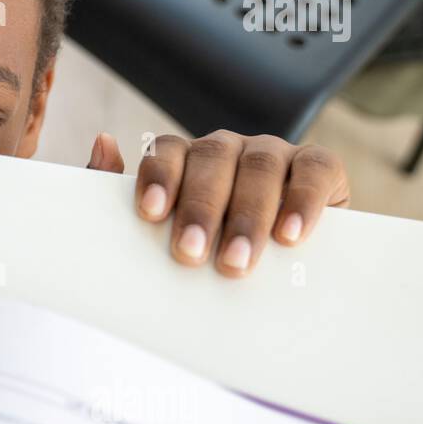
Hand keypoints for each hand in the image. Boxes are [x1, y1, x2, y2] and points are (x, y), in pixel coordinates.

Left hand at [87, 130, 349, 276]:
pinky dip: (303, 200)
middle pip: (212, 159)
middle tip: (191, 253)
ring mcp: (273, 154)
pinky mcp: (319, 168)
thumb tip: (103, 144)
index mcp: (186, 160)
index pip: (167, 151)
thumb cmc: (206, 249)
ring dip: (248, 215)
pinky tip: (290, 235)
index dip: (159, 177)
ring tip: (237, 260)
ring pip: (259, 166)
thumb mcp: (161, 234)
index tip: (151, 213)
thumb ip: (120, 195)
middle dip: (201, 208)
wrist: (277, 279)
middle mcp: (227, 150)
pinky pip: (315, 169)